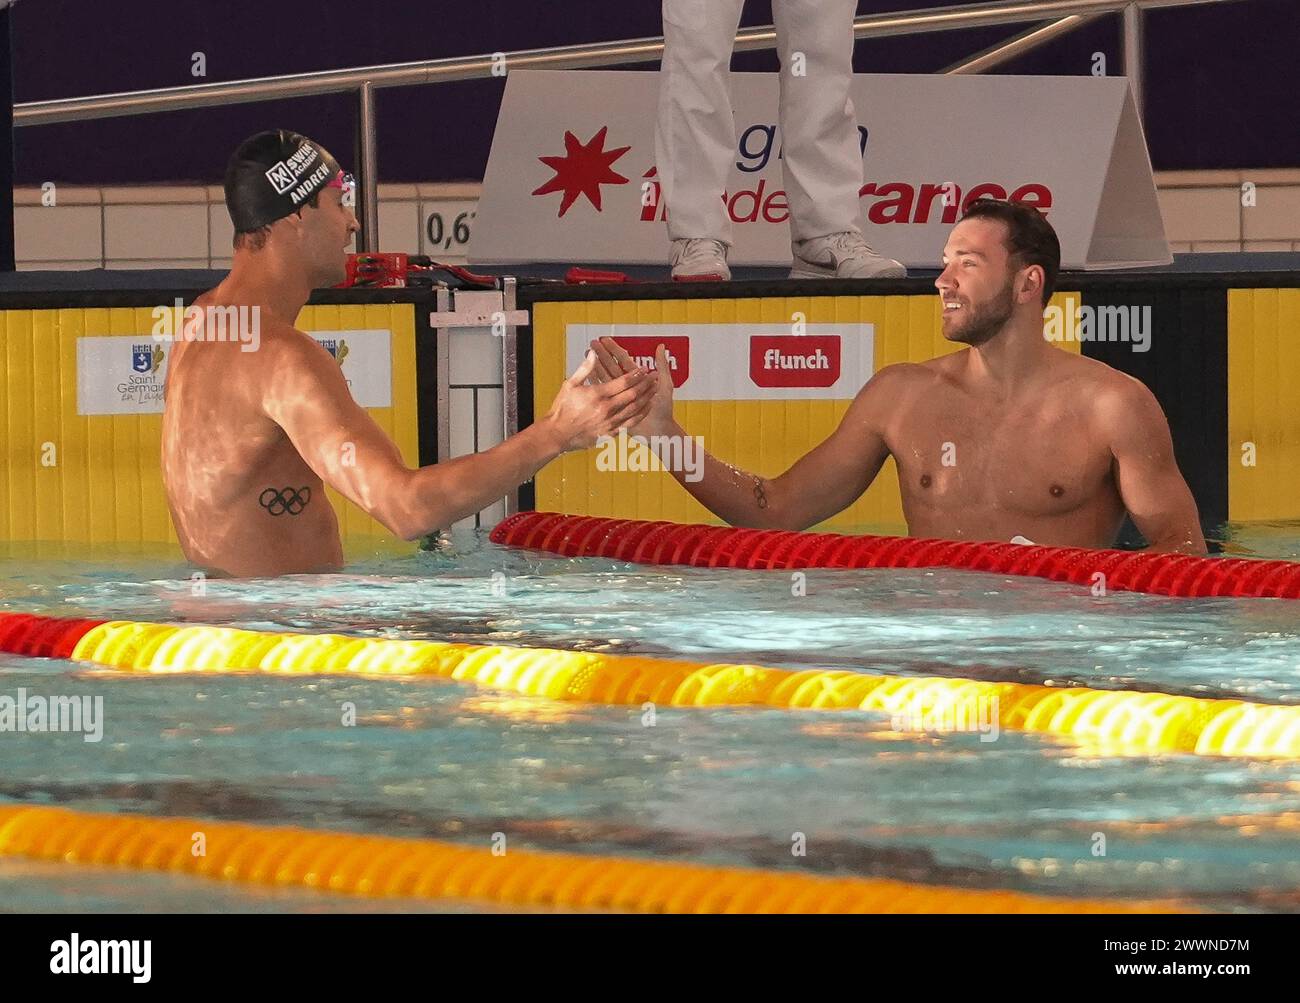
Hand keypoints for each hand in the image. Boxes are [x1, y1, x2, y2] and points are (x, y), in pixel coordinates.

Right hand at [541, 350, 655, 451]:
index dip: (635, 374)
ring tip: (655, 389)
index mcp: (597, 395)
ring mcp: (609, 422)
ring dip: (646, 397)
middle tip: (653, 377)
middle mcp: (605, 409)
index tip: (643, 369)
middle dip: (644, 384)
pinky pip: (630, 422)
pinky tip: (646, 406)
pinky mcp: (610, 432)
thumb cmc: (562, 409)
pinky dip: (641, 413)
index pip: (622, 382)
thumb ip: (585, 369)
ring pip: (634, 408)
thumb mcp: (570, 385)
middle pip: (632, 394)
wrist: (558, 434)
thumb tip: (593, 354)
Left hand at [589, 337, 675, 435]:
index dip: (613, 349)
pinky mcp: (613, 409)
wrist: (657, 433)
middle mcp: (626, 392)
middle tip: (594, 341)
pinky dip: (595, 381)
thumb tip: (661, 347)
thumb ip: (663, 366)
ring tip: (590, 352)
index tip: (604, 339)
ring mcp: (618, 401)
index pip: (623, 360)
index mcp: (638, 383)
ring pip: (605, 378)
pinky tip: (589, 373)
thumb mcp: (667, 387)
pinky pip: (602, 392)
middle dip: (603, 354)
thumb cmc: (663, 410)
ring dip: (598, 365)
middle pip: (611, 367)